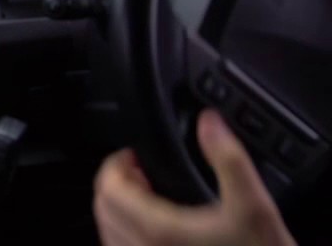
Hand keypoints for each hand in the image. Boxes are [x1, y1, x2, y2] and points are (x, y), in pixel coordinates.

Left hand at [93, 110, 294, 245]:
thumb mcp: (254, 206)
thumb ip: (229, 159)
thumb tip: (210, 122)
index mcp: (159, 230)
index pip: (108, 188)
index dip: (116, 163)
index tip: (134, 156)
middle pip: (103, 209)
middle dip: (117, 184)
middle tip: (142, 173)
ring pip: (109, 233)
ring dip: (119, 211)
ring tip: (147, 199)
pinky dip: (126, 235)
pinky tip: (154, 229)